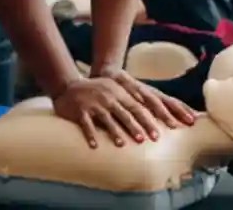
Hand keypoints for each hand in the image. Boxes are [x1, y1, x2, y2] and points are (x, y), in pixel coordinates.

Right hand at [52, 71, 195, 148]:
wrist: (69, 87)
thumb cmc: (97, 92)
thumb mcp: (115, 91)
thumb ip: (131, 100)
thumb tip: (153, 113)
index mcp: (119, 93)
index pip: (139, 106)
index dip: (150, 119)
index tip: (162, 131)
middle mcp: (109, 97)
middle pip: (126, 113)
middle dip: (139, 126)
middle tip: (149, 139)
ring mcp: (94, 104)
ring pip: (107, 119)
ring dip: (115, 132)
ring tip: (123, 144)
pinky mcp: (80, 111)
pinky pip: (86, 124)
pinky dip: (90, 135)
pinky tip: (95, 145)